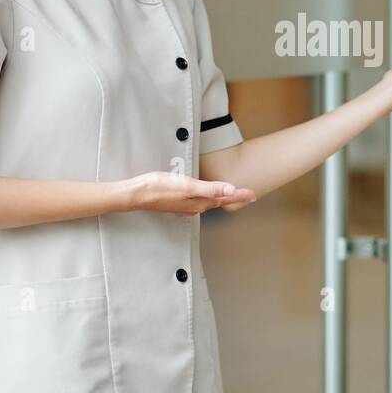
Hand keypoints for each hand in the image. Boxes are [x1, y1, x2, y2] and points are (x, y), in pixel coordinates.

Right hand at [127, 171, 256, 214]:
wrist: (137, 194)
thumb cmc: (159, 188)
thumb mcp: (187, 186)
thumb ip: (210, 188)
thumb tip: (231, 191)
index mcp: (200, 202)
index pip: (225, 199)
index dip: (241, 196)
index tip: (254, 194)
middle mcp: (195, 206)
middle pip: (220, 202)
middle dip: (235, 199)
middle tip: (249, 197)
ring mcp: (186, 205)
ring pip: (211, 203)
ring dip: (223, 199)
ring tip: (233, 196)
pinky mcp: (177, 201)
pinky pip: (200, 201)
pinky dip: (210, 198)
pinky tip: (207, 196)